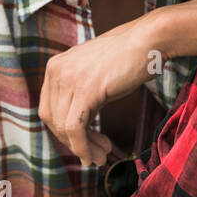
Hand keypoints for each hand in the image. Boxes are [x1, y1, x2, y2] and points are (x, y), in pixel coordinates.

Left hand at [40, 17, 156, 166]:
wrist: (149, 40)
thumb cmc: (128, 58)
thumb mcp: (93, 75)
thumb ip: (78, 94)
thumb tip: (74, 130)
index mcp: (55, 66)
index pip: (48, 108)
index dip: (62, 132)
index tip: (83, 143)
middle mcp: (56, 70)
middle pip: (52, 119)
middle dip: (72, 143)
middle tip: (95, 154)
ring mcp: (69, 79)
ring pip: (63, 127)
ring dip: (82, 148)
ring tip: (101, 156)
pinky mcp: (85, 90)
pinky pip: (75, 128)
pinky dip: (84, 147)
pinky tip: (97, 155)